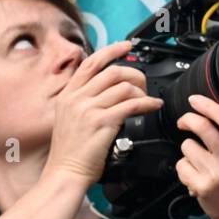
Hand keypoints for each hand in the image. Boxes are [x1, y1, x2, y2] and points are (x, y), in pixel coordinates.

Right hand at [44, 39, 162, 187]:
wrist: (65, 173)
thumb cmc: (70, 152)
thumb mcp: (68, 119)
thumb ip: (83, 101)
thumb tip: (106, 89)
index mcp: (68, 95)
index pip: (91, 63)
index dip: (111, 51)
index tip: (126, 46)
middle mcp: (76, 98)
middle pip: (113, 72)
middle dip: (134, 74)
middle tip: (143, 84)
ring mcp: (88, 109)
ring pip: (124, 87)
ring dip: (142, 91)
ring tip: (148, 100)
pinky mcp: (102, 122)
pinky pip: (132, 104)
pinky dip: (148, 103)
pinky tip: (153, 106)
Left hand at [173, 95, 218, 218]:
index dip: (209, 106)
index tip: (195, 99)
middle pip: (202, 128)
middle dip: (188, 119)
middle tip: (185, 120)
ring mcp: (215, 175)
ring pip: (187, 146)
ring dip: (187, 146)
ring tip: (197, 153)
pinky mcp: (201, 187)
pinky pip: (181, 165)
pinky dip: (184, 165)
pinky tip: (195, 169)